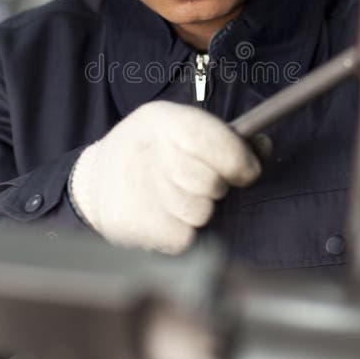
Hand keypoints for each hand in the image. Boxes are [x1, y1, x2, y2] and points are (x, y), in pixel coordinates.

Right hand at [69, 101, 260, 252]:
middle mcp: (150, 152)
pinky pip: (184, 238)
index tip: (247, 172)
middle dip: (214, 187)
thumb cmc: (150, 153)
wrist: (97, 181)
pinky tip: (164, 216)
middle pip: (211, 182)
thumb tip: (262, 147)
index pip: (216, 142)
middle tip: (198, 184)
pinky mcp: (135, 224)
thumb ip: (223, 137)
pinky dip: (181, 233)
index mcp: (164, 120)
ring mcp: (140, 190)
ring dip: (197, 211)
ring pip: (200, 212)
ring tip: (176, 199)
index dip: (240, 161)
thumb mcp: (180, 128)